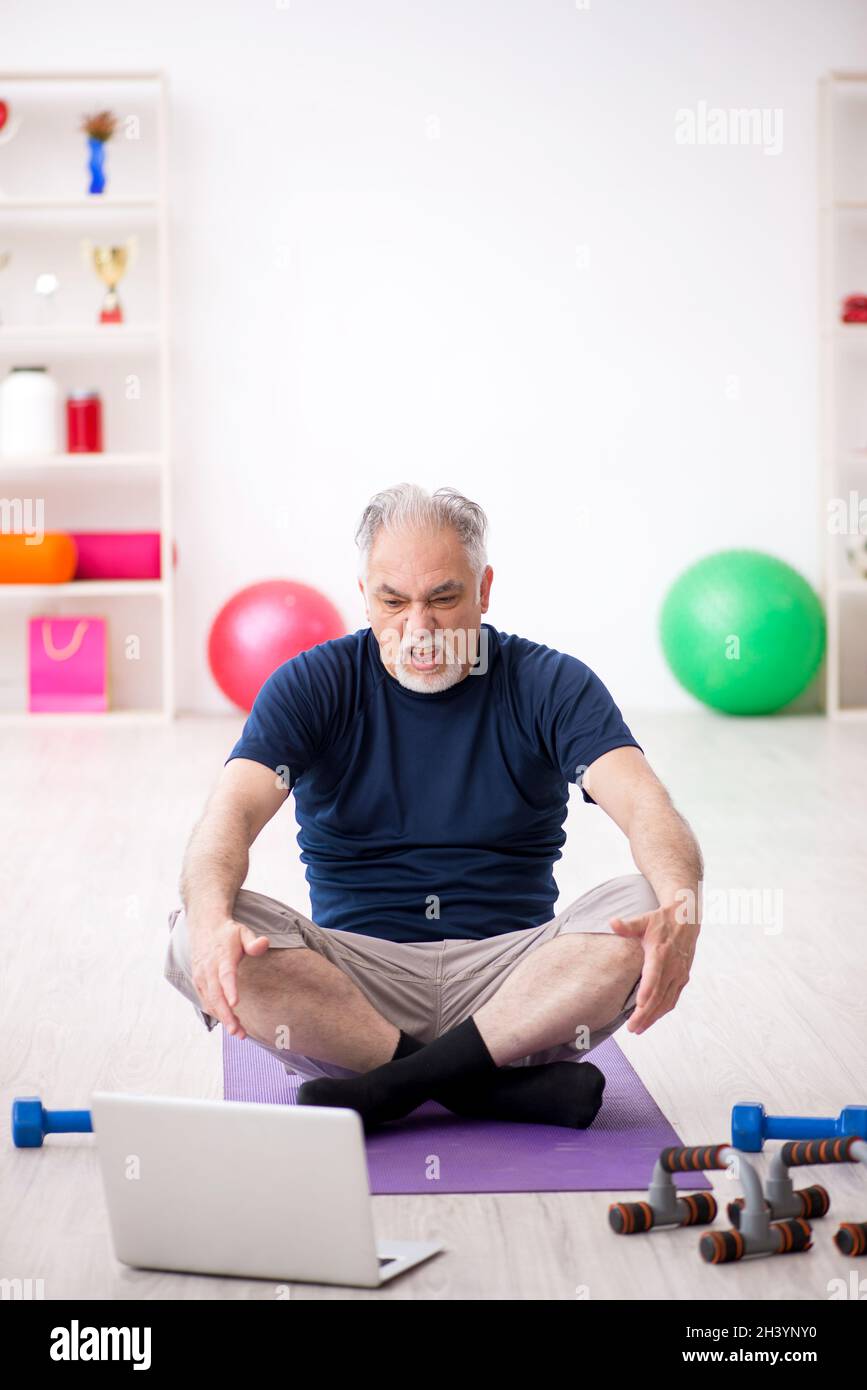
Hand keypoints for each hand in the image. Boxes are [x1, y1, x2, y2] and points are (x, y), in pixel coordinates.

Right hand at [188, 915, 270, 1039]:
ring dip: (222, 1018)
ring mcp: (201, 976)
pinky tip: (228, 1021)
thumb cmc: (228, 933)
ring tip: (238, 1032)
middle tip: (238, 1032)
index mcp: (222, 956)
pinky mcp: (198, 982)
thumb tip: (263, 943)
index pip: (225, 974)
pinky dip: (216, 1013)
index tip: (234, 1004)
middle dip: (226, 1015)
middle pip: (216, 995)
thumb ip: (253, 942)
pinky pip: (205, 1001)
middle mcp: (208, 968)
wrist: (204, 926)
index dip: (229, 989)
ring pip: (210, 1002)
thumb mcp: (243, 932)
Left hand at [609, 903, 698, 1034]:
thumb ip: (628, 925)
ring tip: (638, 1029)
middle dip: (645, 1013)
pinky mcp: (683, 979)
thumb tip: (612, 922)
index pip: (654, 974)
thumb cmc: (662, 921)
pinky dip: (663, 1011)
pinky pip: (673, 999)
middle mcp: (673, 966)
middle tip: (631, 1027)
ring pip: (667, 1001)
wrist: (687, 920)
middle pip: (659, 994)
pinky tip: (651, 1019)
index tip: (639, 1004)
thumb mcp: (644, 920)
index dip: (647, 989)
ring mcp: (679, 974)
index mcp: (661, 952)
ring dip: (653, 1017)